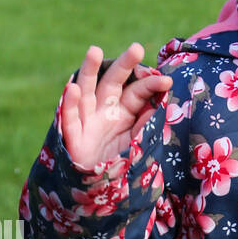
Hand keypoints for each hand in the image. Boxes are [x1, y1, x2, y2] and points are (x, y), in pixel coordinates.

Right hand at [60, 43, 172, 171]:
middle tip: (137, 48)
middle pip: (113, 81)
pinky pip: (70, 118)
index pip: (137, 92)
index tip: (166, 82)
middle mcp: (105, 110)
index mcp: (124, 111)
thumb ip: (146, 125)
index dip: (150, 85)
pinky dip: (71, 104)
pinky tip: (74, 88)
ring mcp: (87, 120)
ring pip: (86, 90)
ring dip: (88, 71)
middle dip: (123, 65)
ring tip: (94, 51)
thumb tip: (158, 104)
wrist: (100, 189)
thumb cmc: (120, 163)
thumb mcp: (138, 145)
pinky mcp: (73, 136)